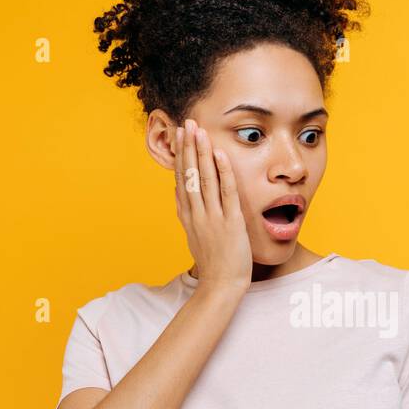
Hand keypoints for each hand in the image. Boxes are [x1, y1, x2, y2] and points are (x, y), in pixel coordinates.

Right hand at [173, 117, 251, 291]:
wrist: (221, 285)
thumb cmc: (212, 262)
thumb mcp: (193, 235)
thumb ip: (186, 213)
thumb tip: (179, 194)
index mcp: (187, 215)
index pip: (181, 178)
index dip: (180, 155)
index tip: (179, 135)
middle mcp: (196, 213)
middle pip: (189, 174)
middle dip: (187, 147)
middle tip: (186, 123)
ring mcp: (211, 217)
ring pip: (204, 179)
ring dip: (201, 152)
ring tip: (198, 131)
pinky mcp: (229, 222)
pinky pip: (225, 192)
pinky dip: (222, 172)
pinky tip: (220, 154)